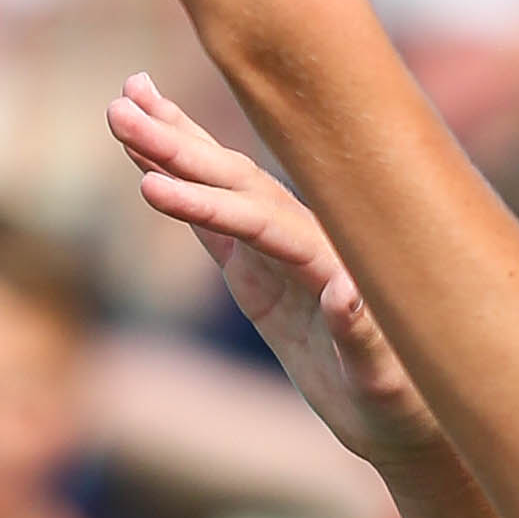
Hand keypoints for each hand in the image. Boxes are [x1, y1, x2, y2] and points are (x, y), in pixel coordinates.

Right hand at [104, 77, 438, 468]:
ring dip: (175, 145)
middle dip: (176, 146)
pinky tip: (149, 162)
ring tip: (125, 101)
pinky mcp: (262, 271)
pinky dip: (183, 189)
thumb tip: (345, 290)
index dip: (207, 204)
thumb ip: (363, 336)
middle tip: (117, 107)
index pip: (261, 219)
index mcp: (328, 261)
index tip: (150, 187)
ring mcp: (281, 251)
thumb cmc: (398, 401)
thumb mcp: (381, 378)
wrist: (400, 416)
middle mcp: (304, 241)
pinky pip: (215, 221)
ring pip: (222, 186)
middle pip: (234, 182)